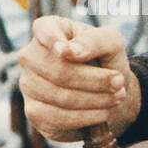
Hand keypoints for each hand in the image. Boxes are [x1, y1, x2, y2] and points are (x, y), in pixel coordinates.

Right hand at [17, 17, 140, 142]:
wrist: (110, 92)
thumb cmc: (106, 61)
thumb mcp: (111, 44)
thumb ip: (95, 40)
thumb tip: (67, 51)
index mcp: (48, 30)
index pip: (43, 29)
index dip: (53, 40)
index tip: (68, 52)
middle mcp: (31, 56)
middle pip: (58, 70)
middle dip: (95, 80)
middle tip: (119, 83)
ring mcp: (28, 85)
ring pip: (61, 97)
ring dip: (98, 100)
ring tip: (118, 97)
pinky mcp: (35, 112)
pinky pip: (59, 118)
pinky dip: (89, 117)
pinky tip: (105, 112)